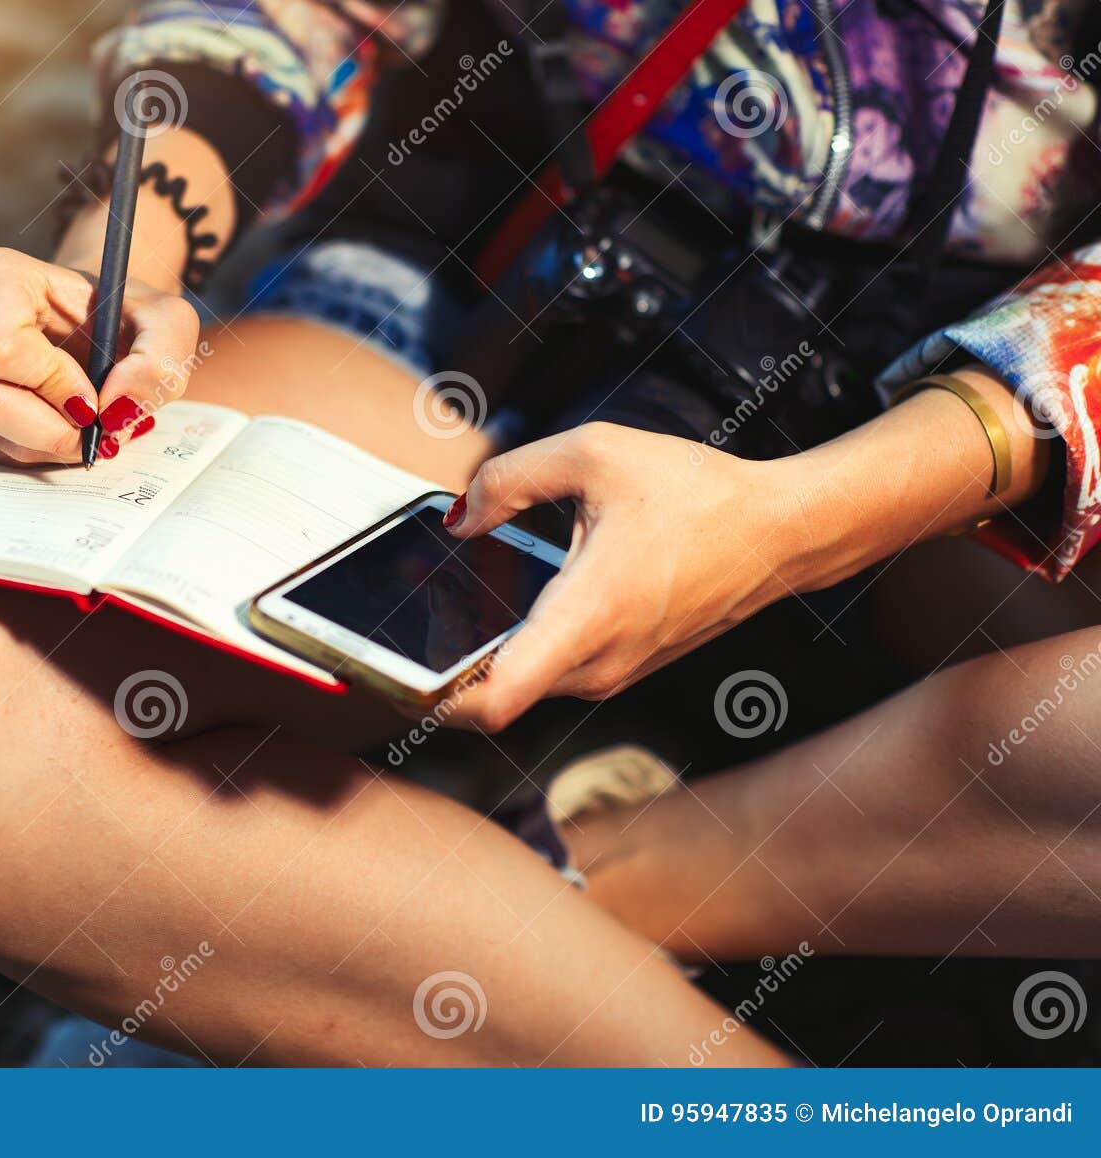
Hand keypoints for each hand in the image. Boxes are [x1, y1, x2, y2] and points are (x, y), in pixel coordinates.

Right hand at [0, 246, 199, 463]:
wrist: (91, 327)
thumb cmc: (123, 318)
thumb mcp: (167, 325)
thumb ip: (161, 360)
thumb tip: (115, 408)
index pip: (1, 350)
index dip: (54, 387)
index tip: (93, 395)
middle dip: (50, 428)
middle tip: (92, 424)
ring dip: (40, 443)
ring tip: (75, 421)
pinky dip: (18, 450)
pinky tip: (46, 425)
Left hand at [440, 423, 795, 731]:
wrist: (781, 533)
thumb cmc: (700, 495)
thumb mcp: (595, 453)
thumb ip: (510, 477)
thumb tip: (459, 516)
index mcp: (587, 616)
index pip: (495, 700)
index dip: (432, 698)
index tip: (393, 675)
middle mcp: (597, 662)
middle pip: (492, 694)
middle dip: (443, 663)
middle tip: (407, 615)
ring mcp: (612, 674)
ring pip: (521, 682)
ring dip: (483, 653)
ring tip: (455, 599)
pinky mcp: (622, 669)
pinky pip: (552, 670)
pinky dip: (521, 646)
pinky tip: (513, 597)